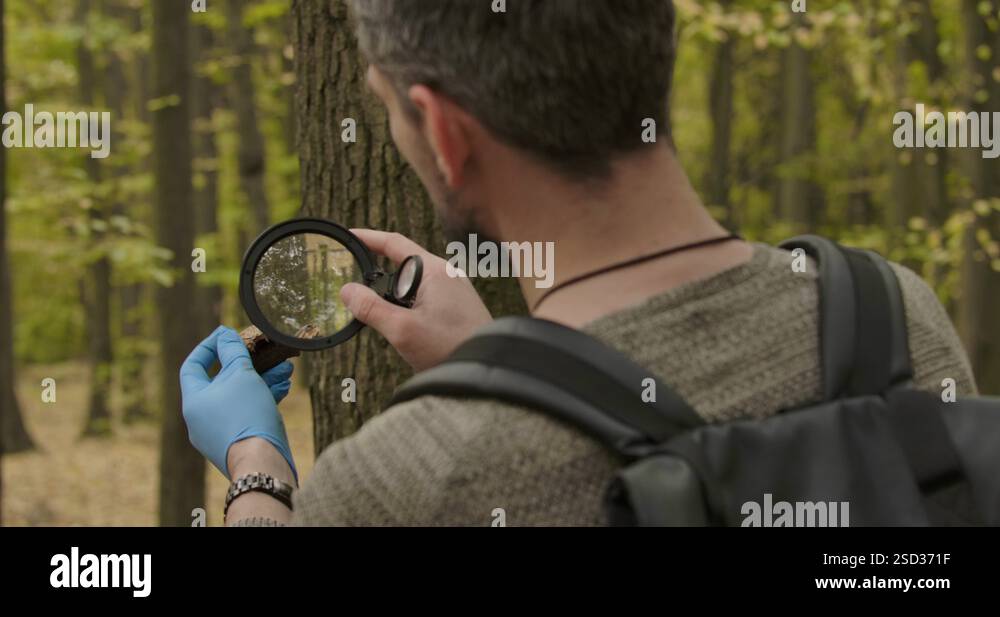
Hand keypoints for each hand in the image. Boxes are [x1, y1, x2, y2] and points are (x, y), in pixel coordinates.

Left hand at [179, 326, 296, 479]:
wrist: (262, 462)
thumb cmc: (247, 415)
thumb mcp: (241, 374)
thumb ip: (232, 350)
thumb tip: (224, 334)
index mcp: (194, 401)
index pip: (193, 366)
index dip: (209, 346)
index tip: (227, 335)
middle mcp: (201, 418)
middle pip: (222, 381)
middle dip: (249, 364)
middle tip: (266, 352)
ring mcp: (220, 432)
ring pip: (239, 397)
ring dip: (262, 379)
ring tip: (286, 368)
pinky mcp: (239, 441)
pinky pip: (248, 412)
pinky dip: (263, 398)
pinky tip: (284, 386)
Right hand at [339, 229, 492, 371]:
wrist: (484, 372)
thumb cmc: (449, 348)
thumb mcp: (402, 329)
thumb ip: (371, 308)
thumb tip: (346, 290)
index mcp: (434, 270)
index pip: (395, 243)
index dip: (369, 238)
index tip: (349, 236)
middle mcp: (447, 275)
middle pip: (403, 265)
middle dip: (379, 275)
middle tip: (357, 288)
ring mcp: (454, 291)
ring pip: (414, 284)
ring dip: (394, 295)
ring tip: (381, 315)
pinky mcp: (457, 308)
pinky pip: (425, 297)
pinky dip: (408, 304)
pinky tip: (402, 325)